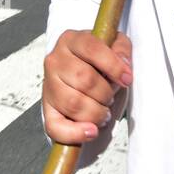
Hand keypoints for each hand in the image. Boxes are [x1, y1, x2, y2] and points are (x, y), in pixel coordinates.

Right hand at [41, 29, 131, 144]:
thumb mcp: (113, 45)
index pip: (92, 48)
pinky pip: (56, 127)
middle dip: (105, 93)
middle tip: (110, 97)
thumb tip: (124, 66)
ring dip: (96, 113)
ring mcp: (48, 86)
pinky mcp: (47, 110)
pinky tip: (91, 131)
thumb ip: (121, 48)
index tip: (127, 79)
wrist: (80, 75)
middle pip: (84, 79)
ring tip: (103, 112)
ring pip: (74, 104)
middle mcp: (55, 60)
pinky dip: (76, 133)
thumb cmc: (97, 62)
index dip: (113, 65)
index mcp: (71, 40)